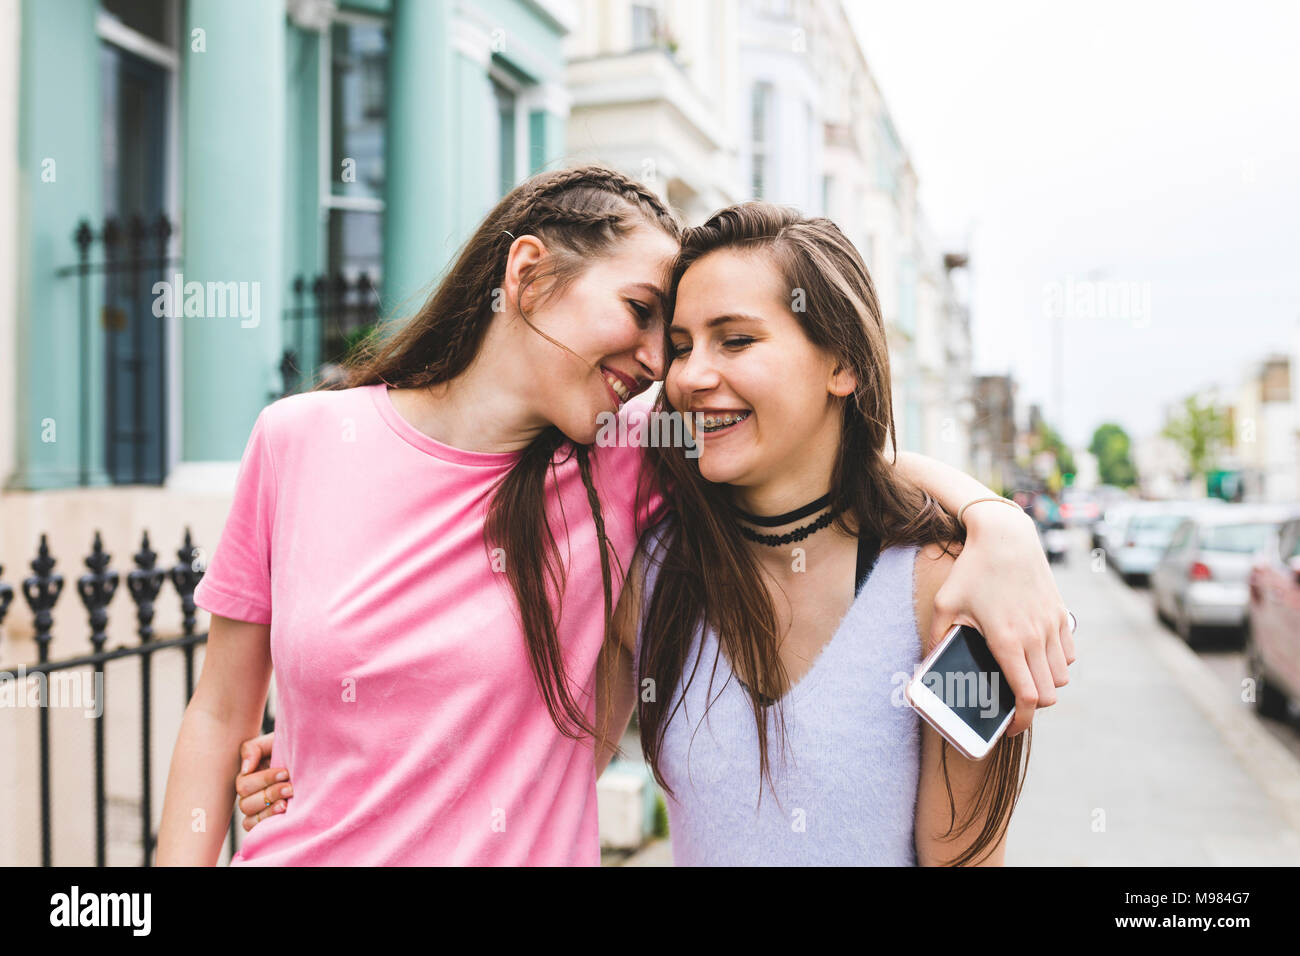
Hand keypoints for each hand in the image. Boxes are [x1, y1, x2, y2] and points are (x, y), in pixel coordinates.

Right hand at [233, 731, 291, 830]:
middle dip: (270, 794)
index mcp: (249, 775)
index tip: (286, 772)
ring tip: (287, 803)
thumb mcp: (273, 742)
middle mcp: (250, 794)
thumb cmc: (294, 749)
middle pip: (245, 803)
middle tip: (290, 788)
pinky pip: (254, 828)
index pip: (244, 784)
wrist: (315, 756)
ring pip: (250, 817)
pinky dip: (266, 821)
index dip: (264, 780)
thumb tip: (245, 769)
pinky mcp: (266, 821)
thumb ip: (253, 749)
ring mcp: (257, 809)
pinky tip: (284, 813)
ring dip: (269, 809)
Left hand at [931, 503, 1076, 737]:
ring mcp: (1052, 626)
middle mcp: (1035, 637)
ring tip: (1027, 680)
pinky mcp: (1062, 614)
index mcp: (1007, 641)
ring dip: (1047, 685)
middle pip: (1049, 694)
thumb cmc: (973, 570)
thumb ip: (937, 636)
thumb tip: (928, 661)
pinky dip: (1059, 663)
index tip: (1011, 728)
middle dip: (1033, 707)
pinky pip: (1069, 653)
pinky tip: (1040, 658)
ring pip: (1062, 676)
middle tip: (1016, 705)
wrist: (1006, 536)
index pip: (1026, 697)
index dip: (1021, 721)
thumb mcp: (945, 603)